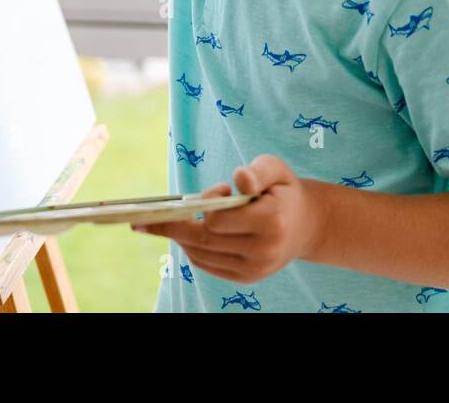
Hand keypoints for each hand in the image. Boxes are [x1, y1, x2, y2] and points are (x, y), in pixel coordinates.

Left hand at [133, 155, 323, 284]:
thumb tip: (238, 179)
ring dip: (182, 236)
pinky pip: (207, 264)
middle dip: (173, 227)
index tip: (214, 191)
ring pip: (201, 254)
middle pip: (203, 240)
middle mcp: (263, 250)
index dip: (206, 204)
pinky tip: (187, 233)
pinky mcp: (246, 278)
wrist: (307, 225)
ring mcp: (254, 269)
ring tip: (175, 218)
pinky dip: (192, 249)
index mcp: (271, 221)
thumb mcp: (276, 169)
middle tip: (141, 219)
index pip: (218, 219)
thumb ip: (257, 171)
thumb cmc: (283, 190)